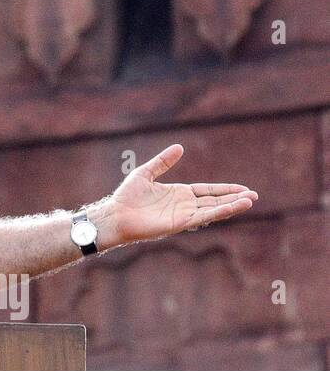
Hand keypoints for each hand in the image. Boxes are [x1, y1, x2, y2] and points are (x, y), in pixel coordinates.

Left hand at [91, 144, 256, 247]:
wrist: (116, 214)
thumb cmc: (127, 196)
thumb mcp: (146, 173)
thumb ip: (163, 162)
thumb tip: (179, 147)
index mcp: (179, 193)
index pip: (208, 191)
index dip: (225, 189)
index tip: (243, 188)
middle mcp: (184, 205)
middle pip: (215, 201)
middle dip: (234, 198)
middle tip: (254, 196)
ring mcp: (183, 215)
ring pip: (213, 210)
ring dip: (231, 206)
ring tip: (250, 201)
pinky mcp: (179, 223)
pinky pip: (202, 217)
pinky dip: (217, 212)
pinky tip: (232, 207)